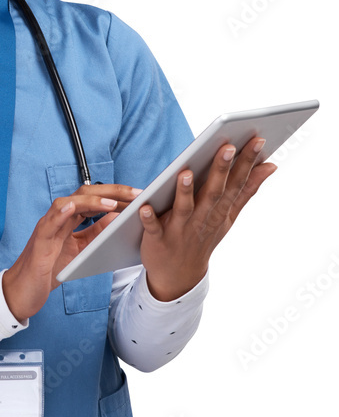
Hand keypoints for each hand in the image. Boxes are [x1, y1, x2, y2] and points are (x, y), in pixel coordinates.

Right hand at [2, 183, 141, 321]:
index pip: (94, 198)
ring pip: (67, 203)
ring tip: (112, 203)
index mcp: (68, 220)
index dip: (117, 194)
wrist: (23, 291)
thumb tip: (116, 217)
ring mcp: (47, 227)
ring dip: (90, 201)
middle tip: (136, 193)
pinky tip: (72, 208)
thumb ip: (95, 233)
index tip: (139, 195)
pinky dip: (60, 213)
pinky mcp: (38, 241)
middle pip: (84, 194)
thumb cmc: (48, 270)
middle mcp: (57, 218)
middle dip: (111, 191)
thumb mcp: (80, 250)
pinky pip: (49, 223)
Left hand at [139, 137, 276, 300]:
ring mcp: (181, 230)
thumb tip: (271, 165)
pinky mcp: (158, 240)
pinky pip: (153, 229)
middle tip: (228, 147)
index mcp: (220, 210)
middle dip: (221, 170)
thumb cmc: (204, 238)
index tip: (257, 140)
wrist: (179, 276)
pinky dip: (149, 219)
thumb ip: (247, 189)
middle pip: (213, 192)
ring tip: (186, 172)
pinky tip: (145, 207)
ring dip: (185, 191)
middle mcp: (203, 219)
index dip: (247, 162)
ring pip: (184, 208)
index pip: (236, 183)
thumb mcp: (229, 216)